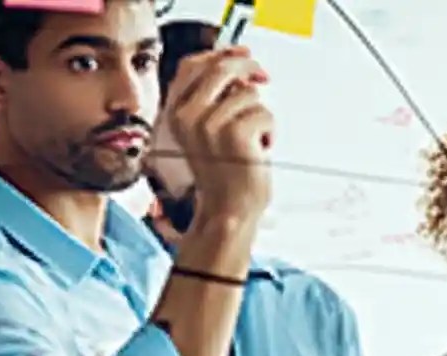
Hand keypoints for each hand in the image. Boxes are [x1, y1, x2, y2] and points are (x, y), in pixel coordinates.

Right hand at [163, 46, 273, 225]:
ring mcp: (210, 124)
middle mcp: (189, 116)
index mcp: (176, 113)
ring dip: (259, 116)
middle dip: (248, 66)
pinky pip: (265, 114)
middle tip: (263, 76)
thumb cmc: (223, 175)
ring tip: (252, 141)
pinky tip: (259, 150)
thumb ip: (215, 99)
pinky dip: (270, 132)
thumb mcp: (206, 132)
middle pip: (222, 68)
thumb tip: (240, 61)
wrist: (227, 211)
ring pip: (249, 94)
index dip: (221, 53)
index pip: (193, 65)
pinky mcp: (235, 134)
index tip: (242, 53)